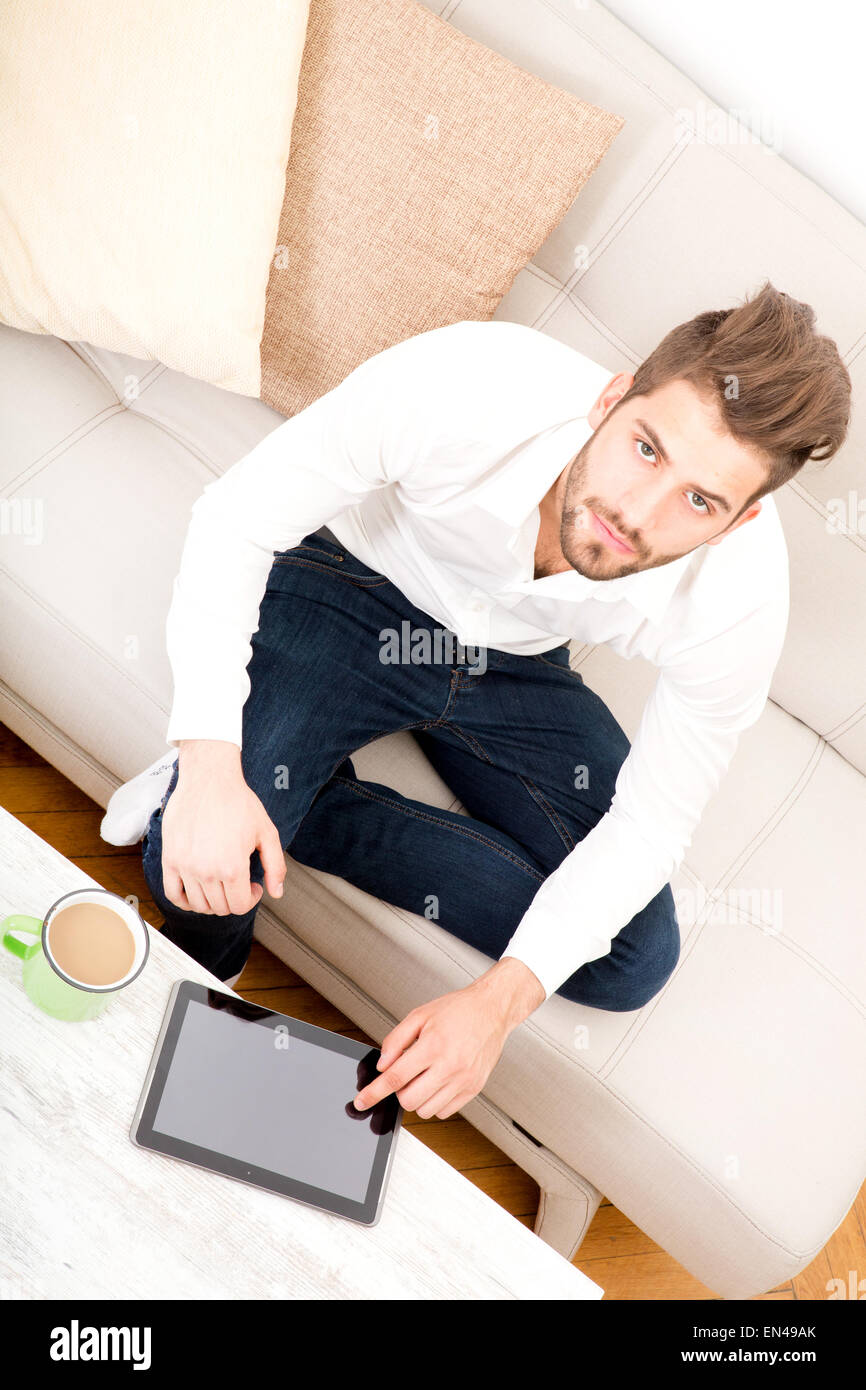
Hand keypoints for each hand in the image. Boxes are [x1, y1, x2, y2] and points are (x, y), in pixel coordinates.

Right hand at [161, 743, 285, 914]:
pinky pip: (173, 894)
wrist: (208, 779)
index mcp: (232, 867)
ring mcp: (185, 867)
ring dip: (213, 901)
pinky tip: (197, 891)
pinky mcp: (170, 859)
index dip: (251, 899)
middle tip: (239, 884)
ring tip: (220, 884)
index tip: (253, 887)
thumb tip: (276, 892)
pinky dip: (185, 901)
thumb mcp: (266, 832)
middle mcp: (207, 871)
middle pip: (220, 907)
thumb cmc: (237, 801)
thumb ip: (275, 865)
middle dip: (234, 899)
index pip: (240, 906)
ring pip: (198, 905)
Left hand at [352, 961, 544, 1119]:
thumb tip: (382, 1064)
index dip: (374, 1092)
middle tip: (406, 1075)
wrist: (492, 1010)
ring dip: (417, 1098)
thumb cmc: (459, 1010)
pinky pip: (445, 1112)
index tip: (361, 1102)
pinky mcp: (474, 1089)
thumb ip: (396, 1040)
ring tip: (424, 1077)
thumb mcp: (420, 1015)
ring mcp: (463, 1080)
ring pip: (426, 1110)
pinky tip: (437, 1083)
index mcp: (434, 1045)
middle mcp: (450, 1066)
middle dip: (399, 1092)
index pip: (396, 1077)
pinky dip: (435, 1103)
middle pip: (409, 1099)